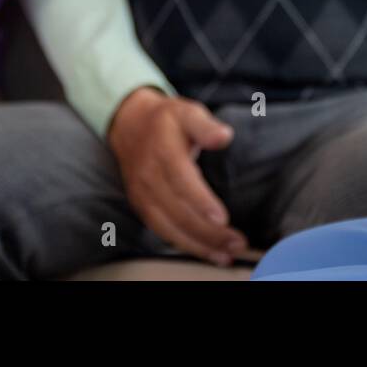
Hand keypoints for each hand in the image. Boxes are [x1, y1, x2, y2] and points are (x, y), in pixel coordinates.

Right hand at [107, 87, 247, 265]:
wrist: (129, 124)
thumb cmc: (166, 120)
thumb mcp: (187, 111)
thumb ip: (206, 125)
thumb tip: (224, 136)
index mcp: (163, 150)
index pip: (181, 180)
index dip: (200, 201)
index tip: (222, 218)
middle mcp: (149, 176)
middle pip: (178, 210)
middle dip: (208, 232)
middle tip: (237, 242)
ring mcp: (143, 194)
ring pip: (169, 227)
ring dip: (198, 244)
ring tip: (226, 254)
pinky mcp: (142, 207)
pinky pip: (162, 231)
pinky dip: (185, 245)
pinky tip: (207, 252)